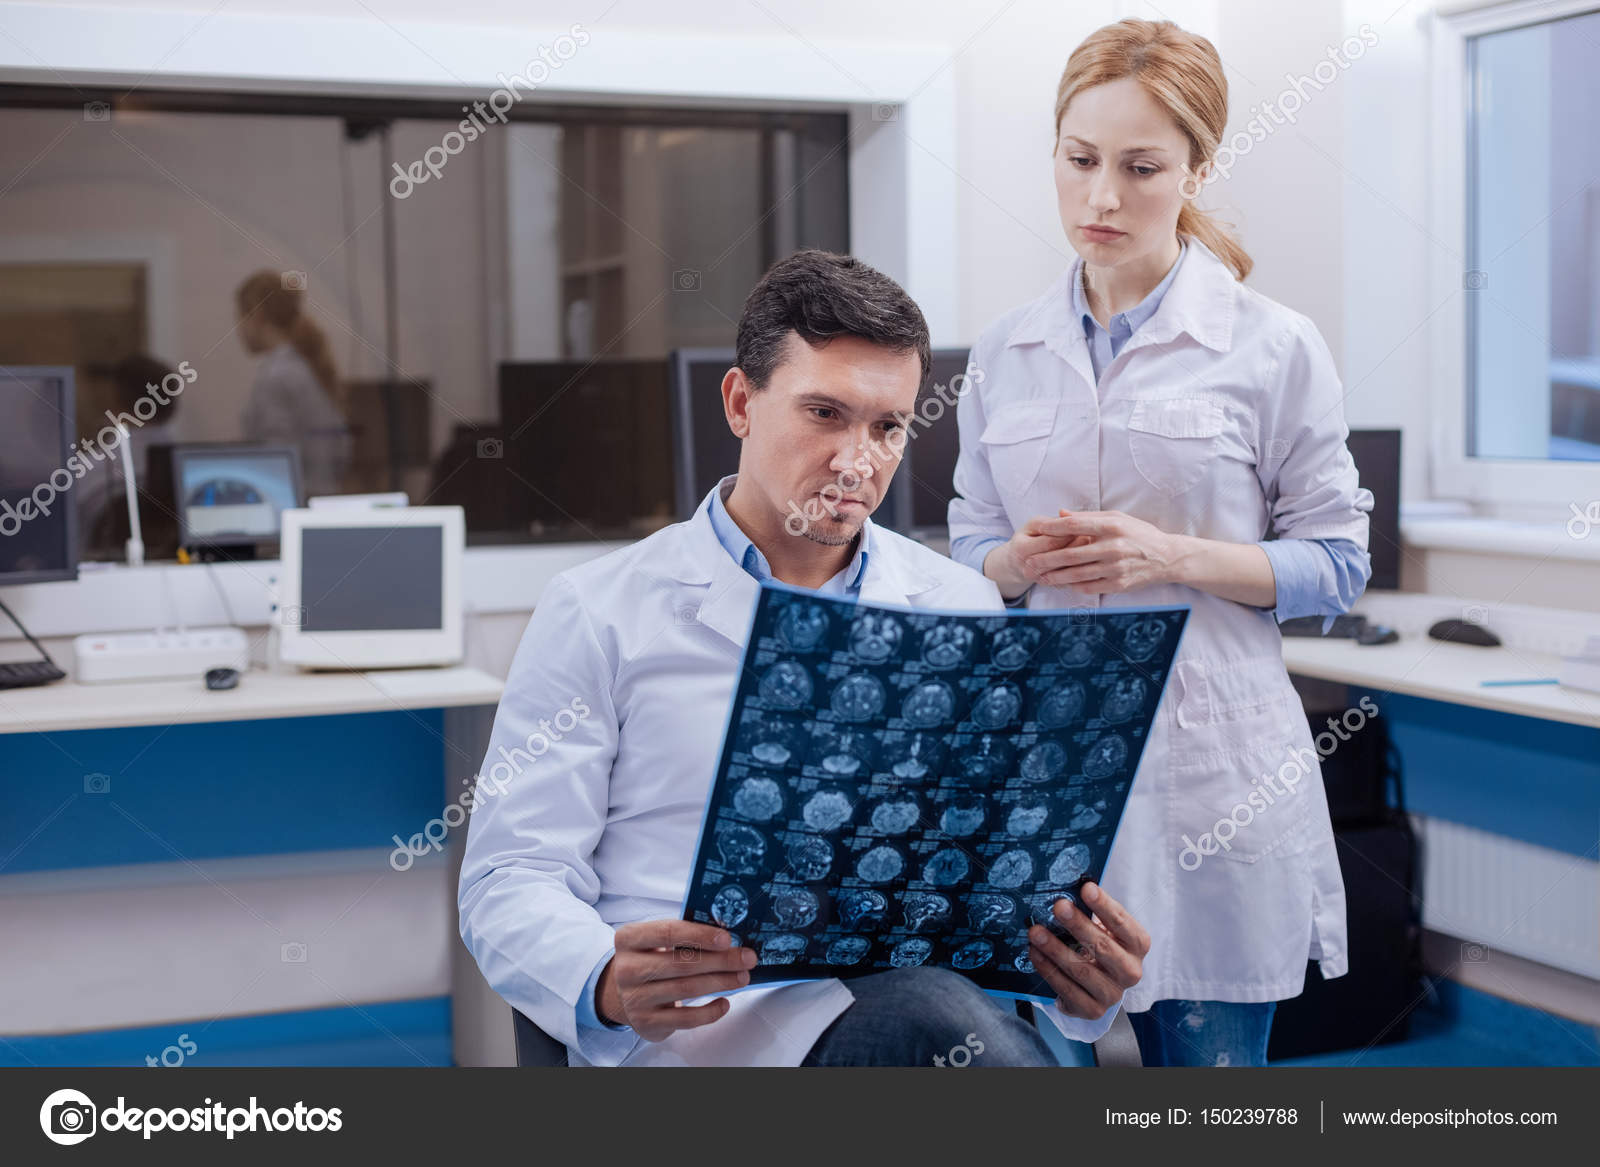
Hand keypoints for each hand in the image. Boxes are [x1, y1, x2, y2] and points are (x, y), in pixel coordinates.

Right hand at [596, 920, 756, 1040]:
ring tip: (742, 977)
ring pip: (686, 989)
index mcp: (629, 938)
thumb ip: (684, 935)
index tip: (726, 938)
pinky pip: (685, 1019)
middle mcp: (627, 968)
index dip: (698, 935)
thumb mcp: (656, 940)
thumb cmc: (650, 959)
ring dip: (720, 982)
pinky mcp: (647, 1022)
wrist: (624, 992)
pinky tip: (724, 1002)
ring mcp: (635, 998)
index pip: (667, 932)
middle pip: (681, 963)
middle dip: (720, 960)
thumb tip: (728, 937)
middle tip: (746, 958)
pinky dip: (710, 1012)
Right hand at [985, 522, 1093, 599]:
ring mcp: (1039, 579)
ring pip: (1068, 570)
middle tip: (1096, 536)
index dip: (1070, 532)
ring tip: (1096, 546)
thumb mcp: (1034, 525)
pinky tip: (1092, 560)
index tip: (1086, 525)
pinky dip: (1082, 570)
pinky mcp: (1049, 585)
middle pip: (1061, 557)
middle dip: (1080, 546)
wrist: (1017, 562)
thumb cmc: (1029, 537)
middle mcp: (1029, 568)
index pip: (1052, 541)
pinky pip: (1070, 579)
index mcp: (1022, 549)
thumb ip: (1052, 522)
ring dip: (1084, 559)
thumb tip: (1071, 518)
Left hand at [1021, 509, 1181, 594]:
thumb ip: (1088, 516)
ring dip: (1054, 576)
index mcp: (1112, 527)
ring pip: (1076, 574)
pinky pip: (1088, 586)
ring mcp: (1115, 568)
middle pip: (1071, 555)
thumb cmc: (1139, 534)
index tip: (1038, 529)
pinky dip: (1072, 585)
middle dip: (1046, 559)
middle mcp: (1113, 548)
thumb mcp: (1117, 518)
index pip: (1075, 526)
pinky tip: (1061, 583)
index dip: (1053, 528)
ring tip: (1039, 576)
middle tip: (1029, 561)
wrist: (1166, 558)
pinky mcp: (1118, 584)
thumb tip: (1060, 514)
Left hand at [1027, 882, 1149, 1019]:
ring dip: (1056, 949)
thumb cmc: (1097, 944)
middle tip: (1058, 906)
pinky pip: (1067, 990)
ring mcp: (1113, 994)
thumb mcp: (1101, 926)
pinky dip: (1048, 970)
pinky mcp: (1092, 1010)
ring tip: (1036, 931)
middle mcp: (1131, 971)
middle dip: (1078, 925)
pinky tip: (1035, 953)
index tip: (1086, 888)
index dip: (1104, 906)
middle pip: (1103, 947)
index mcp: (1138, 944)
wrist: (1095, 984)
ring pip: (1082, 970)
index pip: (1123, 923)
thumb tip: (1067, 885)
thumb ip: (1091, 910)